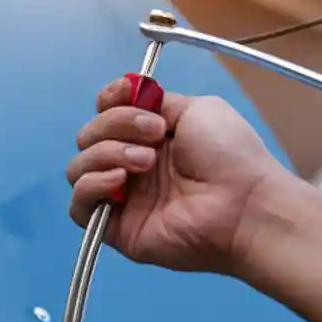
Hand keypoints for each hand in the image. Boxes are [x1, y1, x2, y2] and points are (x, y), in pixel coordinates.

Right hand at [66, 77, 290, 273]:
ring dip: (106, 152)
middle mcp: (133, 163)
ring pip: (79, 167)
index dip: (109, 99)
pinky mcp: (116, 228)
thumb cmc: (229, 154)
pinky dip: (91, 185)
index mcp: (152, 135)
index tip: (126, 93)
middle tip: (155, 133)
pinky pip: (79, 206)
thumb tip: (133, 95)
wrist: (242, 204)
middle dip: (115, 124)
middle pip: (90, 135)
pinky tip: (119, 180)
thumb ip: (160, 100)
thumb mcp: (199, 108)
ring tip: (146, 161)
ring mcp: (123, 196)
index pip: (107, 112)